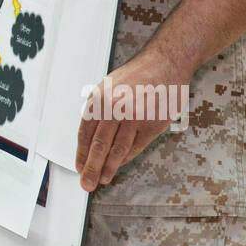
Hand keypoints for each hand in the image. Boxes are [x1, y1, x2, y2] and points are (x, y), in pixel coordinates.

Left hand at [75, 49, 189, 191]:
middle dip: (91, 167)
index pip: (85, 132)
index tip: (79, 166)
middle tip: (87, 183)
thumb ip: (99, 110)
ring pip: (117, 150)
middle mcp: (115, 108)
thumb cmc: (137, 75)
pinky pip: (136, 147)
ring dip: (108, 168)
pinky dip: (126, 158)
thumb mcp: (108, 86)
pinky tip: (120, 165)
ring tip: (102, 179)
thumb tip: (89, 139)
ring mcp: (134, 117)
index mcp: (100, 98)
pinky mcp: (152, 124)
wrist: (165, 63)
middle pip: (99, 145)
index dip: (81, 153)